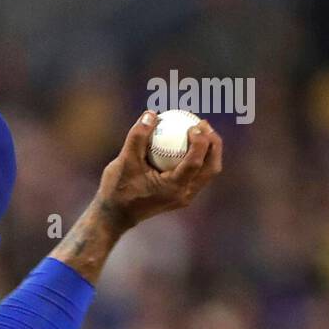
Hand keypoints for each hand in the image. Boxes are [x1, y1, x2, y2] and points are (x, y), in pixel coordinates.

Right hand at [97, 110, 222, 231]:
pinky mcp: (182, 195)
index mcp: (173, 188)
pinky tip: (189, 142)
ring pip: (208, 172)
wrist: (115, 215)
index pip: (196, 162)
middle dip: (213, 144)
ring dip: (209, 150)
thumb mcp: (124, 160)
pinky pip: (199, 174)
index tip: (192, 125)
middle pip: (211, 168)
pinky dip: (199, 157)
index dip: (200, 140)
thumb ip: (138, 136)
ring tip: (200, 130)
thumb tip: (151, 113)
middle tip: (203, 124)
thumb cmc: (118, 189)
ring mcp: (185, 197)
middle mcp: (184, 195)